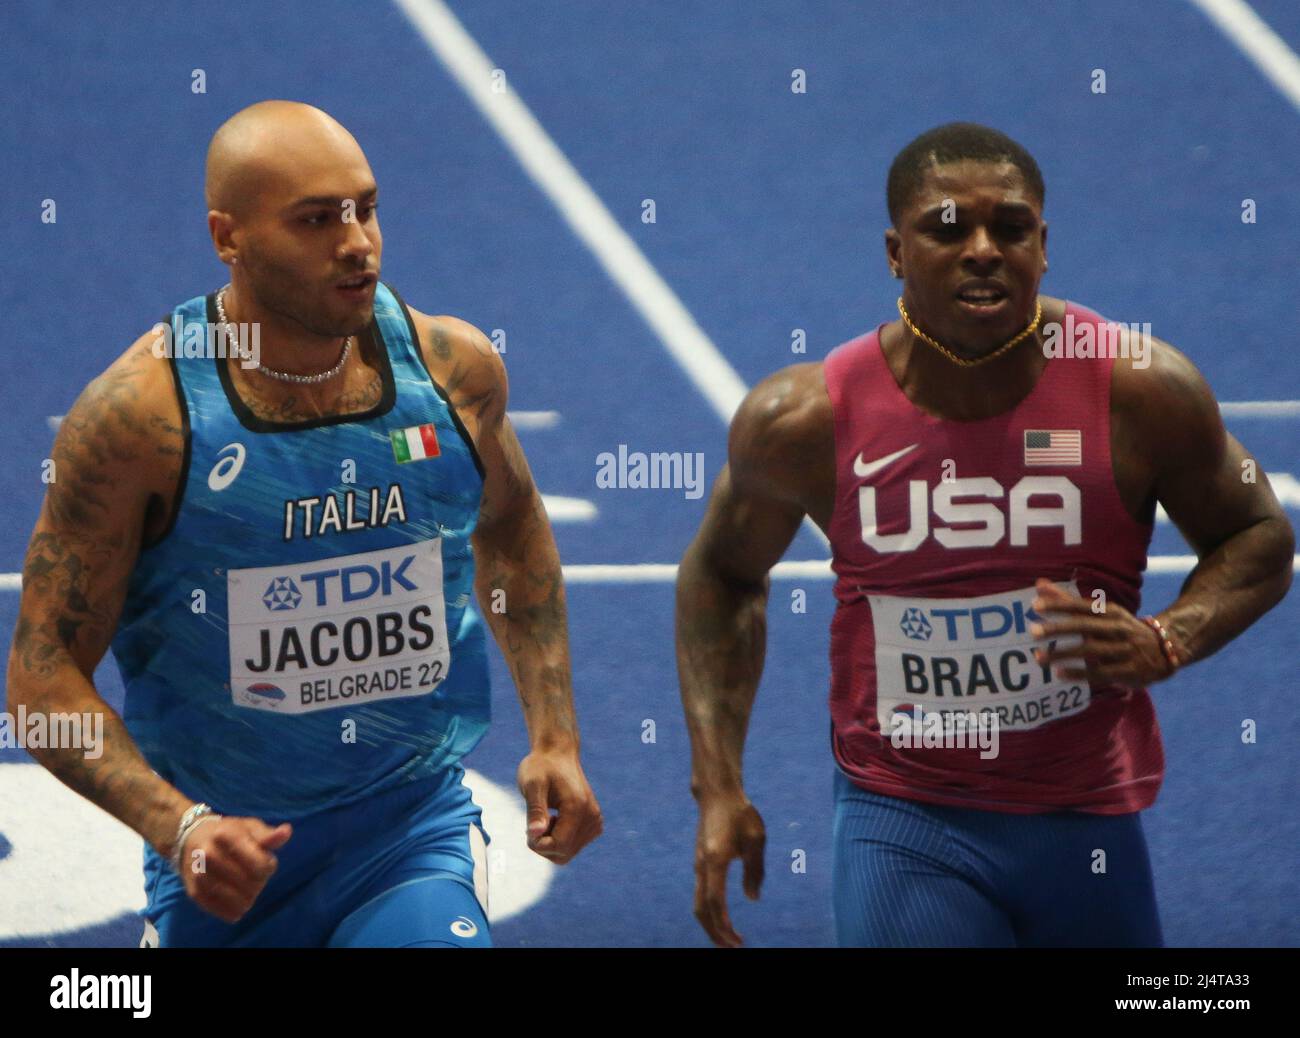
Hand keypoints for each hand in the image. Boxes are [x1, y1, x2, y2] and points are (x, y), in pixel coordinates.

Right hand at [175, 816, 292, 922]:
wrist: (192, 839)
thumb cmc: (229, 833)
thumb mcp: (249, 827)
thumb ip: (268, 835)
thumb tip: (286, 832)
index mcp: (227, 835)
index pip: (259, 865)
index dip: (268, 867)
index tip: (265, 861)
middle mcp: (209, 855)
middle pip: (251, 884)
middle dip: (259, 882)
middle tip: (254, 874)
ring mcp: (200, 876)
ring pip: (239, 901)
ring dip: (249, 898)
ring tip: (246, 886)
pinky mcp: (195, 893)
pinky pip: (224, 912)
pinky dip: (235, 910)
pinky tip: (237, 900)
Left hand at [517, 747, 601, 863]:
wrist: (558, 754)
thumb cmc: (541, 767)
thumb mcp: (532, 784)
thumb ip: (535, 810)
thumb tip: (534, 834)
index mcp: (578, 807)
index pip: (558, 846)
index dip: (537, 844)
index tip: (527, 828)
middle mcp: (592, 817)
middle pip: (563, 854)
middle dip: (543, 845)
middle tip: (534, 823)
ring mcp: (595, 821)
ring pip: (568, 853)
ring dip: (551, 842)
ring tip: (546, 818)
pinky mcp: (594, 823)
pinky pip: (573, 846)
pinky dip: (560, 839)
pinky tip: (555, 820)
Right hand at [692, 793, 764, 947]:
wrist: (718, 794)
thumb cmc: (740, 813)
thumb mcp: (756, 839)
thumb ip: (754, 870)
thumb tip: (752, 899)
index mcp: (715, 860)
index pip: (714, 902)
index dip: (724, 925)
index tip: (737, 941)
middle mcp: (702, 866)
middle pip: (700, 909)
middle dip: (714, 933)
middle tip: (733, 948)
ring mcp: (698, 864)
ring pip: (698, 903)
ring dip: (711, 924)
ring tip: (728, 938)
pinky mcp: (701, 862)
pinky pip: (700, 894)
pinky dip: (709, 911)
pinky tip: (722, 916)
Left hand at [1030, 578, 1172, 686]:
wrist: (1165, 649)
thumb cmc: (1121, 628)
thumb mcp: (1101, 612)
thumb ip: (1068, 600)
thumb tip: (1039, 584)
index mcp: (1110, 612)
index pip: (1081, 606)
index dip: (1059, 605)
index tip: (1035, 606)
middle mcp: (1117, 629)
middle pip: (1084, 627)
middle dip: (1058, 628)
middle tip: (1032, 632)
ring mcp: (1123, 650)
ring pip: (1089, 651)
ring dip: (1062, 654)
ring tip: (1038, 657)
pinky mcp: (1128, 671)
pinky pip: (1100, 673)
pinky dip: (1079, 674)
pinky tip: (1059, 674)